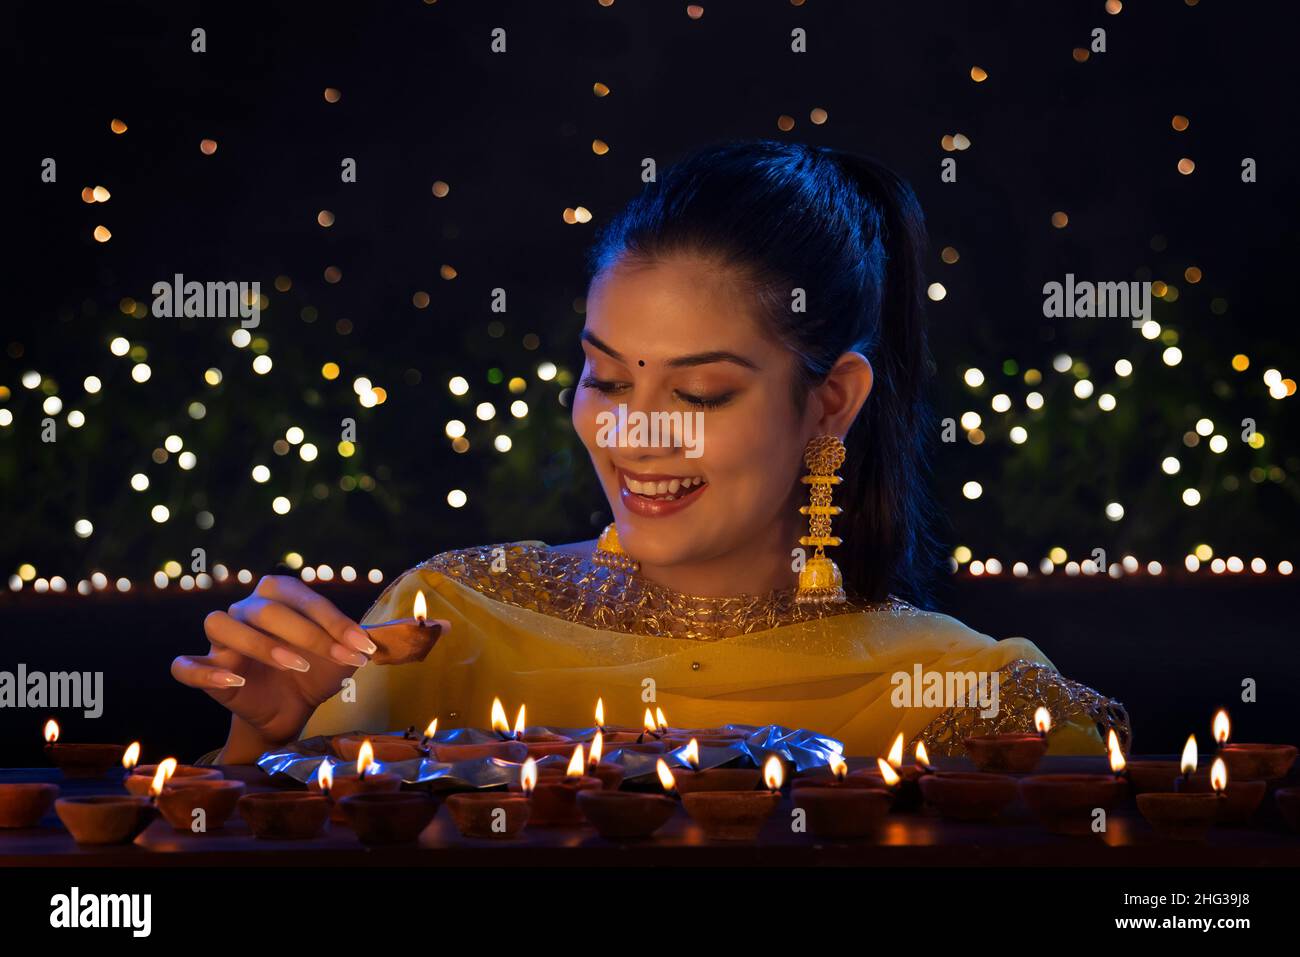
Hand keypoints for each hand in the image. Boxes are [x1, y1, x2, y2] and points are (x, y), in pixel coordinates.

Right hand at [172, 575, 380, 755]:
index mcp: (277, 595)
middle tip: (340, 658)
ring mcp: (221, 641)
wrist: (292, 711)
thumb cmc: (317, 673)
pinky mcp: (205, 671)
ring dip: (260, 643)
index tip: (362, 647)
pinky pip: (185, 665)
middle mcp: (245, 610)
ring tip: (296, 665)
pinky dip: (205, 670)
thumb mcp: (344, 656)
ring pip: (221, 624)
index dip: (332, 618)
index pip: (298, 594)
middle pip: (264, 608)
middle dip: (308, 632)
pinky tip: (236, 679)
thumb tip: (392, 636)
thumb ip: (361, 641)